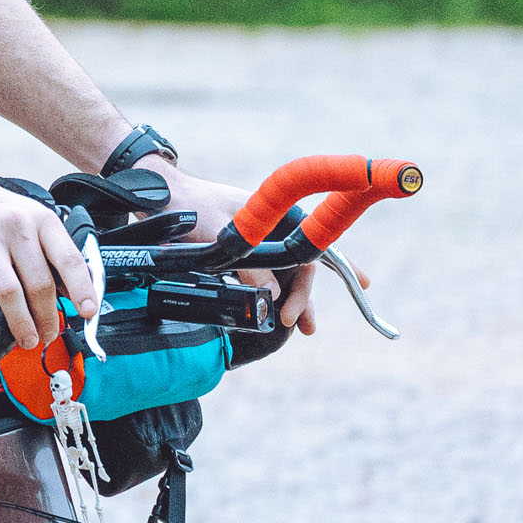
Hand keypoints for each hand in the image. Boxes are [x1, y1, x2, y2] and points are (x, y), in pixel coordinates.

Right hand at [0, 174, 96, 348]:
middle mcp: (14, 228)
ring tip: (27, 339)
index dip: (82, 289)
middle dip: (48, 317)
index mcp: (40, 221)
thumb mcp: (32, 218)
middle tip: (49, 334)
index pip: (68, 259)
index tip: (88, 313)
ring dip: (21, 324)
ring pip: (9, 292)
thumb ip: (52, 251)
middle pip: (39, 283)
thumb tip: (73, 292)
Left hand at [150, 163, 342, 331]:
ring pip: (283, 275)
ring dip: (292, 300)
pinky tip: (274, 313)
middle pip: (300, 267)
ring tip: (298, 327)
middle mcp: (272, 228)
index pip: (317, 243)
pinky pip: (263, 277)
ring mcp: (256, 240)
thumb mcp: (221, 238)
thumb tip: (273, 298)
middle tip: (296, 323)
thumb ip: (249, 268)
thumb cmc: (189, 206)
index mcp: (277, 215)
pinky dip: (271, 296)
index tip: (365, 285)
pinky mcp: (239, 252)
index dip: (345, 265)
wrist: (157, 195)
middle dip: (304, 296)